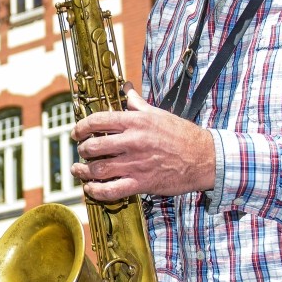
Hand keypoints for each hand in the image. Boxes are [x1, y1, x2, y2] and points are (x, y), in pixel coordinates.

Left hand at [70, 90, 215, 201]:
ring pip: (99, 169)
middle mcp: (133, 142)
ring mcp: (136, 164)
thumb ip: (137, 104)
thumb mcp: (158, 114)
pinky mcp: (142, 183)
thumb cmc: (182, 135)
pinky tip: (90, 188)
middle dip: (83, 150)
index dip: (81, 127)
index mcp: (136, 122)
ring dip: (84, 171)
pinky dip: (96, 191)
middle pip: (94, 146)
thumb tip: (126, 90)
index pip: (98, 121)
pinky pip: (112, 190)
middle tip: (82, 151)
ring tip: (79, 170)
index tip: (77, 132)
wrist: (204, 158)